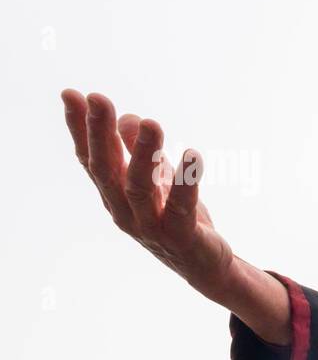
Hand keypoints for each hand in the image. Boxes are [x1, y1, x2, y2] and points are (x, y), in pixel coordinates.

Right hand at [62, 89, 232, 295]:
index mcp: (115, 194)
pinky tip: (193, 157)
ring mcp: (149, 226)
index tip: (71, 94)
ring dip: (144, 153)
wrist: (204, 265)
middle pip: (106, 169)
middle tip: (99, 99)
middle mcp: (124, 210)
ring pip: (139, 187)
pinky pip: (180, 208)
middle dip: (100, 133)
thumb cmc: (175, 219)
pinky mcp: (180, 237)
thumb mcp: (156, 181)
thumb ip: (140, 153)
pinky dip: (186, 183)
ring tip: (151, 122)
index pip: (91, 157)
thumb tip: (129, 118)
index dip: (79, 127)